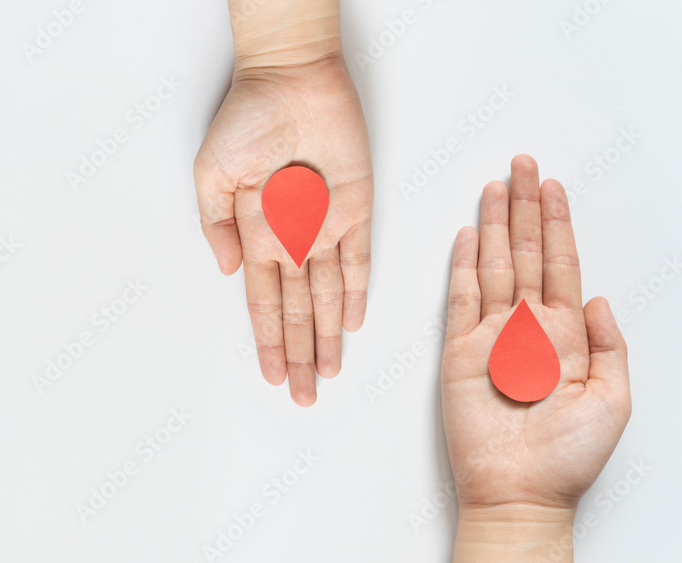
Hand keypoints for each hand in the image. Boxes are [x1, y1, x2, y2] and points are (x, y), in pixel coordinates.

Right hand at [194, 53, 372, 406]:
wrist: (290, 76)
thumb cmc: (247, 117)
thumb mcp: (210, 171)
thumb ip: (215, 222)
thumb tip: (225, 268)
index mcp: (256, 232)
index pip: (264, 302)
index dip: (268, 340)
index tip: (271, 375)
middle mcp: (293, 237)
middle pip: (298, 310)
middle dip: (299, 355)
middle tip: (303, 396)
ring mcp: (326, 225)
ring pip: (328, 295)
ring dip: (327, 335)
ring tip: (327, 374)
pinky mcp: (357, 206)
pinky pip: (360, 257)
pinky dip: (357, 291)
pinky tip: (353, 324)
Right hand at [442, 155, 630, 560]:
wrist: (519, 490)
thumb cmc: (566, 457)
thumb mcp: (614, 400)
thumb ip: (610, 346)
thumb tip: (597, 299)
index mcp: (566, 336)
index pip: (559, 264)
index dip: (557, 224)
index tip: (554, 187)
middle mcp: (528, 327)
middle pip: (525, 253)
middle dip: (525, 208)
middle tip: (523, 165)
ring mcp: (491, 336)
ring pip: (492, 266)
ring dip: (493, 225)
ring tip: (496, 187)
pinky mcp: (459, 351)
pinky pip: (459, 299)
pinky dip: (461, 266)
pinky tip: (466, 237)